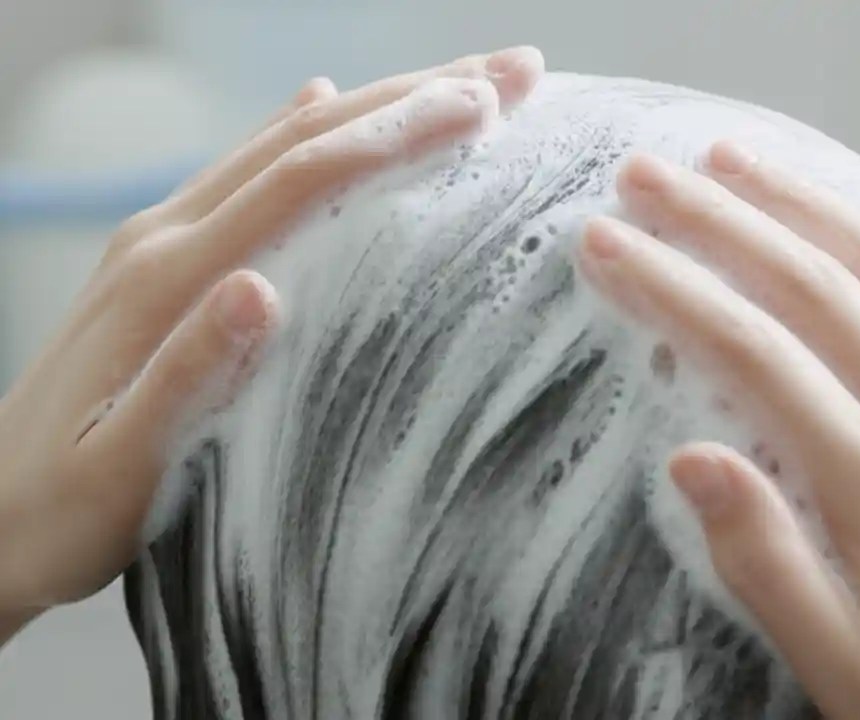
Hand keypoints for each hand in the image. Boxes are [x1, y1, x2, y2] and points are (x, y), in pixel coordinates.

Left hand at [0, 47, 544, 639]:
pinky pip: (245, 173)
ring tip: (458, 83)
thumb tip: (263, 291)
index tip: (482, 107)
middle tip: (511, 71)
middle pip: (302, 140)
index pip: (298, 181)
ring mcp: (159, 243)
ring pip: (281, 146)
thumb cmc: (63, 513)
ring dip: (373, 104)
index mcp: (165, 280)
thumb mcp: (124, 469)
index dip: (392, 137)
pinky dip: (302, 132)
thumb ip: (189, 375)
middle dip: (410, 95)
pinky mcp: (160, 261)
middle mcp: (163, 240)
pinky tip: (325, 103)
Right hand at [575, 144, 859, 717]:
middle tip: (655, 175)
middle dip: (723, 220)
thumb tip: (693, 463)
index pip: (752, 355)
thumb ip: (772, 567)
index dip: (671, 287)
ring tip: (749, 166)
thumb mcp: (858, 681)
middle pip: (817, 288)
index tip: (609, 244)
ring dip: (817, 208)